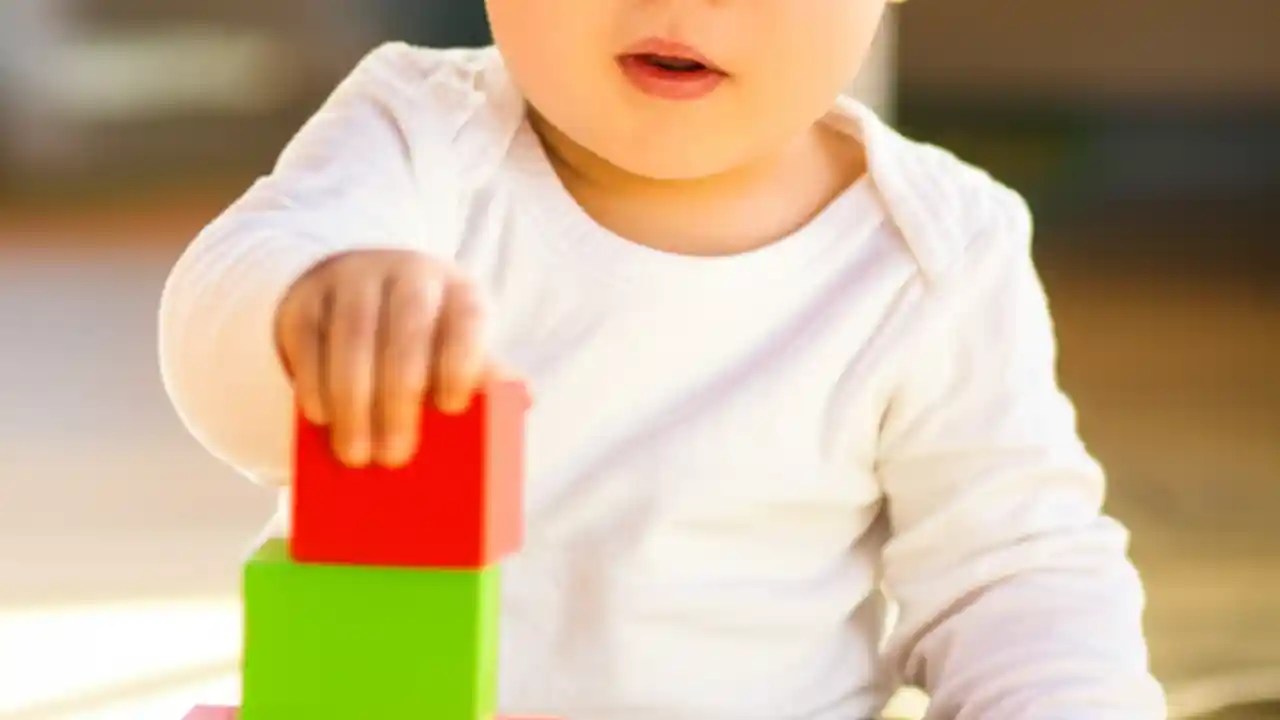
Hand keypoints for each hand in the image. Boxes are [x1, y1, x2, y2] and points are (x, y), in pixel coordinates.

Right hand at [274, 249, 509, 468]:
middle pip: (406, 331)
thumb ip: (484, 371)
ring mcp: (355, 280)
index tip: (452, 407)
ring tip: (355, 454)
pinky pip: (310, 337)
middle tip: (395, 458)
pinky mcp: (309, 297)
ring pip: (353, 336)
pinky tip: (321, 417)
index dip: (462, 359)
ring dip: (353, 401)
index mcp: (459, 291)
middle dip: (399, 398)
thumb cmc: (425, 334)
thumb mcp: (459, 342)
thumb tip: (524, 396)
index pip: (468, 318)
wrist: (362, 284)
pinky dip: (314, 380)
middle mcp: (410, 276)